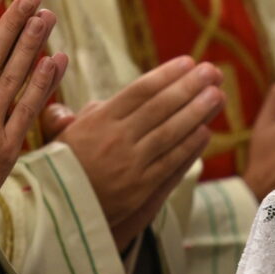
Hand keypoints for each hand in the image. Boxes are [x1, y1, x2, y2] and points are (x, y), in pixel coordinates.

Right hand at [53, 57, 224, 249]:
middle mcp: (116, 139)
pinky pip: (171, 163)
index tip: (188, 63)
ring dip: (197, 112)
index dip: (167, 75)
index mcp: (99, 120)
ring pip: (171, 133)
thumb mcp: (64, 134)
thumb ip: (87, 114)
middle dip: (190, 87)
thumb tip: (101, 102)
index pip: (140, 91)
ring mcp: (130, 164)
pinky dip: (190, 146)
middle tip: (212, 72)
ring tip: (217, 94)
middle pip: (161, 107)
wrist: (56, 211)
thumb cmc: (62, 168)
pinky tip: (206, 131)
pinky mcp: (140, 189)